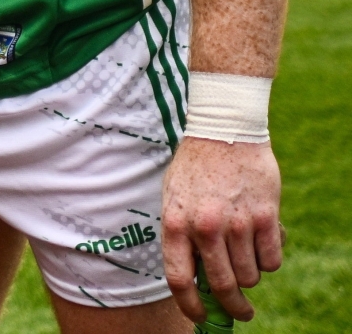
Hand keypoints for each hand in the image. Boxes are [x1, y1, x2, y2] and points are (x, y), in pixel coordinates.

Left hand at [162, 136, 282, 322]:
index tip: (200, 317)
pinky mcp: (266, 217)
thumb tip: (197, 278)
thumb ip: (184, 236)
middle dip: (233, 306)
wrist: (223, 133)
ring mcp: (237, 223)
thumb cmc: (195, 169)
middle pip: (222, 285)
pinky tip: (261, 244)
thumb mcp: (175, 199)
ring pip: (250, 276)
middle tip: (241, 312)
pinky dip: (268, 260)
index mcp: (176, 223)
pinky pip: (271, 260)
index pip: (179, 278)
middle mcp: (205, 227)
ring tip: (245, 256)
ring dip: (250, 275)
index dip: (189, 305)